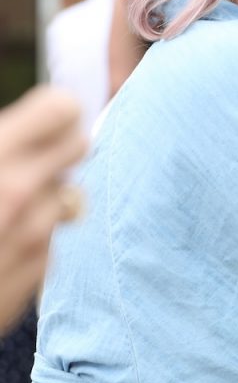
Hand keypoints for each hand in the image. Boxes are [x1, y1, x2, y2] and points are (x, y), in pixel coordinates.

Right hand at [0, 88, 87, 328]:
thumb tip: (25, 126)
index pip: (60, 109)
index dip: (52, 112)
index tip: (41, 121)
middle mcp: (15, 193)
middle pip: (77, 147)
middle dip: (53, 149)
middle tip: (25, 160)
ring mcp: (29, 236)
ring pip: (64, 196)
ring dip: (39, 199)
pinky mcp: (34, 273)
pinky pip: (47, 240)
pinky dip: (28, 239)